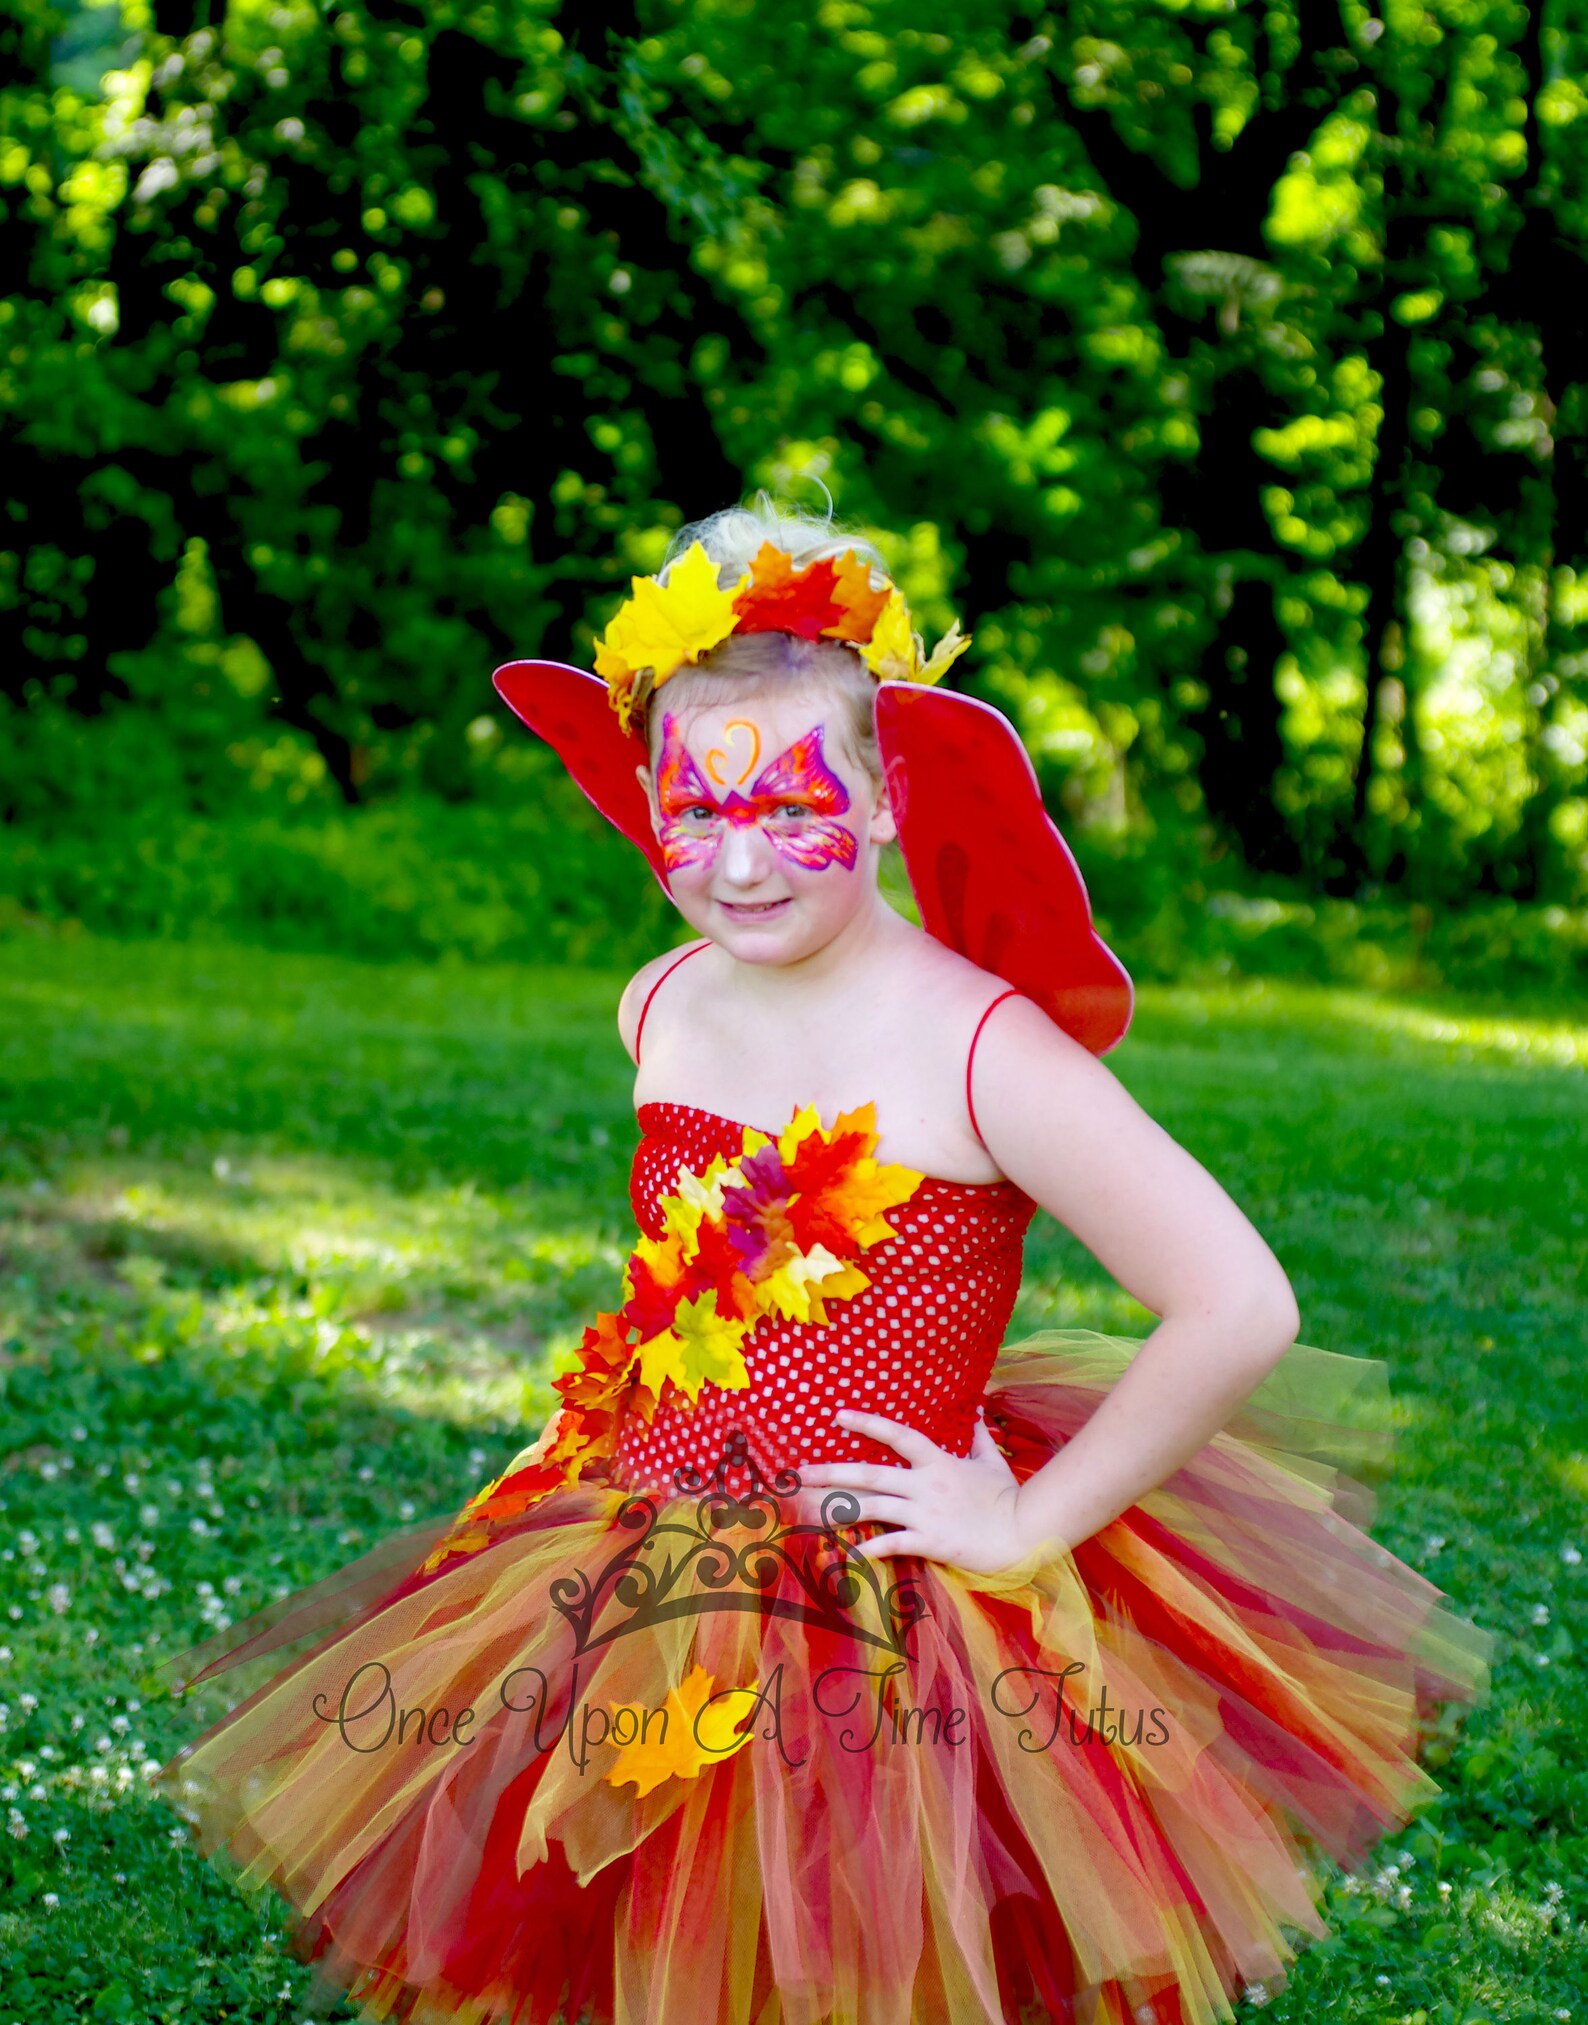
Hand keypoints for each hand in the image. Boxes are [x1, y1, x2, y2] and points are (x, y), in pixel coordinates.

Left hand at [794, 1406, 1040, 1575]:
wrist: (1025, 1531)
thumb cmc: (1008, 1497)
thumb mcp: (991, 1461)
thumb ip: (978, 1435)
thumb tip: (979, 1408)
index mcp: (938, 1462)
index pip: (897, 1435)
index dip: (866, 1423)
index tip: (836, 1416)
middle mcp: (925, 1485)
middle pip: (870, 1474)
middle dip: (832, 1472)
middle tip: (801, 1473)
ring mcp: (926, 1513)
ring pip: (873, 1508)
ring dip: (838, 1509)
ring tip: (810, 1512)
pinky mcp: (931, 1541)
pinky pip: (893, 1544)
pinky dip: (870, 1549)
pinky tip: (849, 1555)